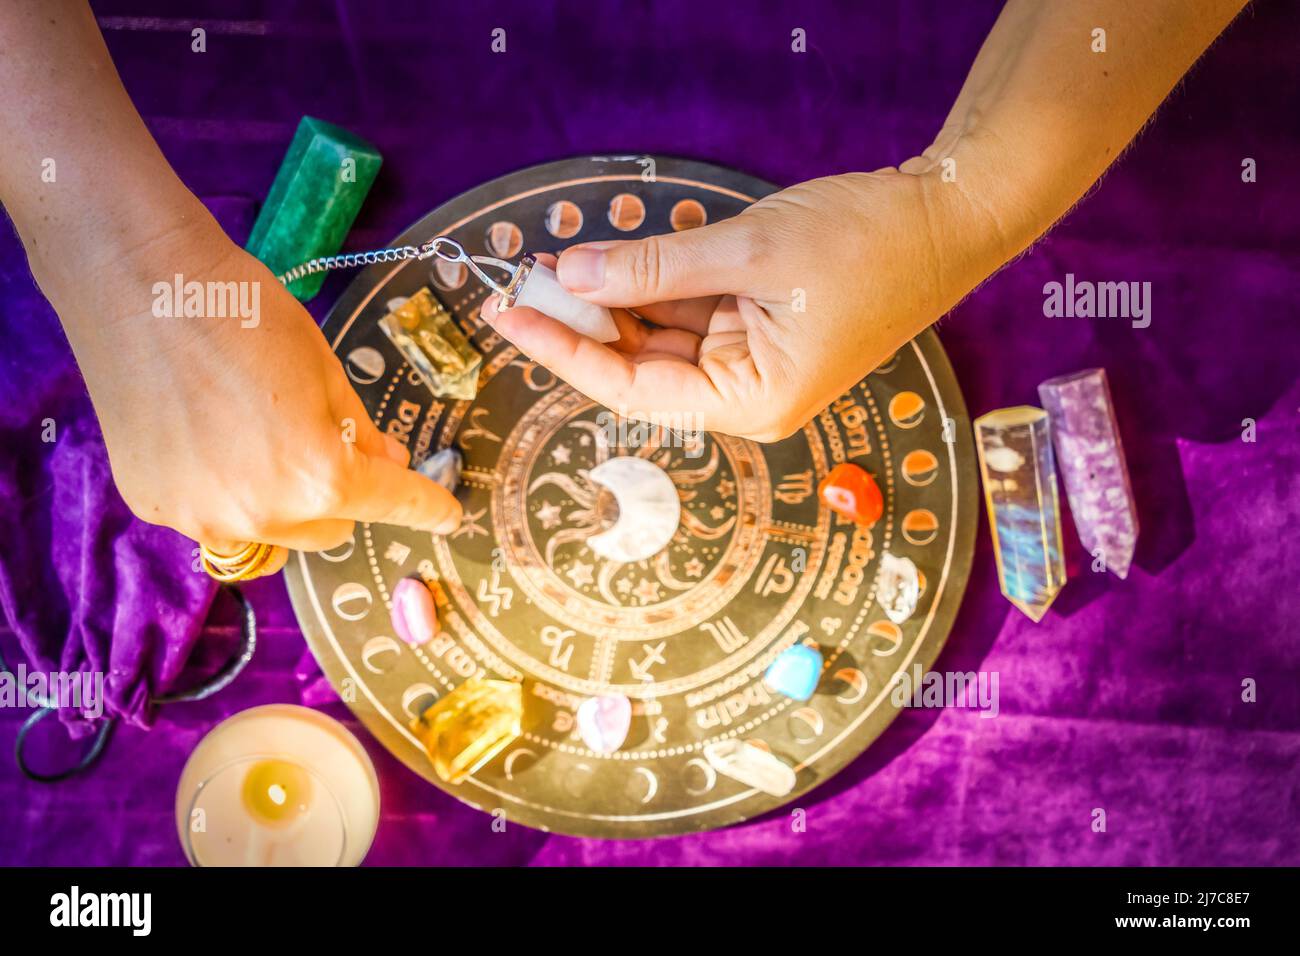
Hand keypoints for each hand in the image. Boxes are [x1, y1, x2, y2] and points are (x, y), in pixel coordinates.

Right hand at [43, 211, 460, 559]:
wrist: (143, 284)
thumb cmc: (246, 314)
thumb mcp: (326, 370)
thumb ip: (361, 431)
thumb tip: (387, 462)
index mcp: (319, 477)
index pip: (393, 505)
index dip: (427, 507)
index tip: (446, 516)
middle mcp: (261, 514)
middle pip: (330, 530)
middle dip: (344, 497)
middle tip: (332, 447)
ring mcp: (201, 517)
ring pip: (270, 536)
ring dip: (284, 506)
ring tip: (262, 442)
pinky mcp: (154, 505)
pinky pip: (214, 519)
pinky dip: (227, 494)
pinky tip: (211, 439)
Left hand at [481, 170, 963, 441]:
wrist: (948, 217)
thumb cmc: (870, 244)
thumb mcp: (749, 250)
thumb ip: (654, 267)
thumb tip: (576, 275)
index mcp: (752, 401)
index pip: (633, 391)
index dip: (566, 353)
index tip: (514, 317)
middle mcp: (748, 396)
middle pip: (642, 368)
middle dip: (583, 324)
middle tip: (523, 282)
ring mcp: (754, 363)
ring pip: (661, 340)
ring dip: (611, 305)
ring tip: (552, 267)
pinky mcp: (760, 330)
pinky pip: (690, 315)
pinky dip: (649, 290)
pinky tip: (606, 265)